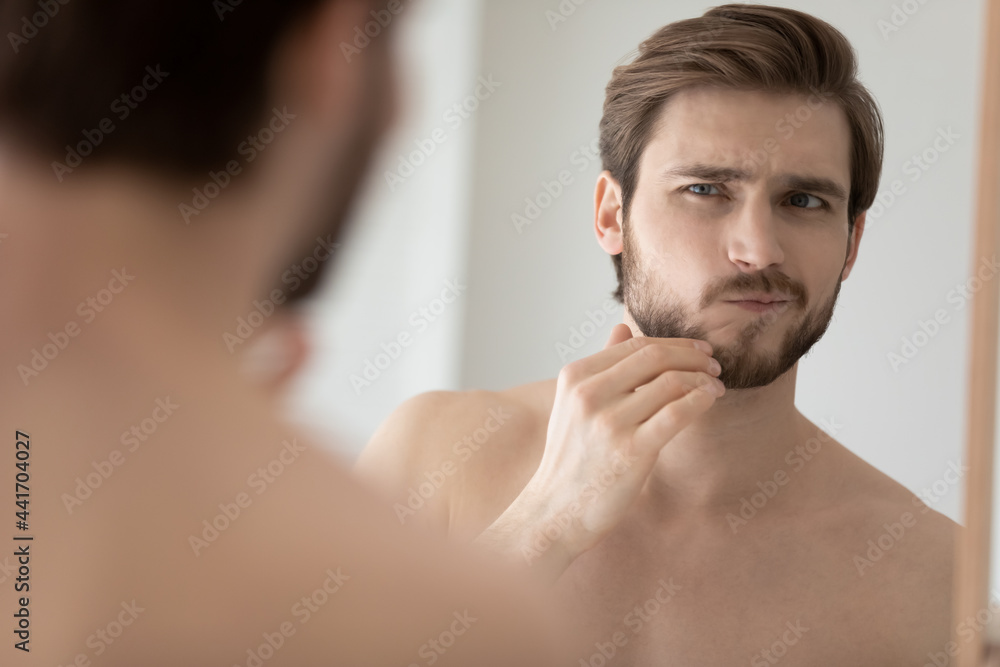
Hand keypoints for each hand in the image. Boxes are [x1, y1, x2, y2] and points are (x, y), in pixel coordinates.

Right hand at [475, 324, 723, 581]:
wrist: (555, 511)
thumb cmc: (570, 458)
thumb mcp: (573, 404)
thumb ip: (601, 366)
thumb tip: (622, 328)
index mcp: (574, 377)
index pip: (635, 345)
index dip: (673, 344)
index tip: (697, 349)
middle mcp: (589, 394)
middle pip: (654, 357)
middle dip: (692, 356)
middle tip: (713, 363)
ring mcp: (610, 422)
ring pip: (671, 382)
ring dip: (702, 379)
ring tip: (715, 386)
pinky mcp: (632, 450)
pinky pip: (677, 412)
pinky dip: (700, 399)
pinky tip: (710, 400)